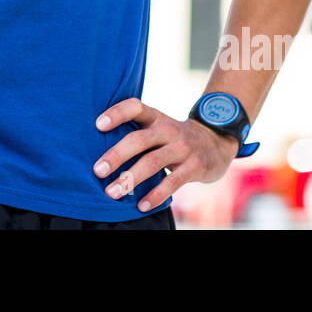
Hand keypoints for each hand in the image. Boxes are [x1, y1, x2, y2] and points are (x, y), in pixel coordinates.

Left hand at [92, 98, 239, 211]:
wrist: (216, 142)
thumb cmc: (173, 137)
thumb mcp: (158, 127)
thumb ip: (136, 132)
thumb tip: (95, 148)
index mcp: (156, 117)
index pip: (135, 107)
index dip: (117, 113)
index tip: (98, 125)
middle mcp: (168, 129)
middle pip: (139, 139)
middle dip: (116, 155)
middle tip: (97, 170)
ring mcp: (183, 148)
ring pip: (153, 162)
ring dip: (130, 178)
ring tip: (112, 192)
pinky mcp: (194, 167)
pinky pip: (172, 182)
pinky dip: (155, 195)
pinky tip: (140, 205)